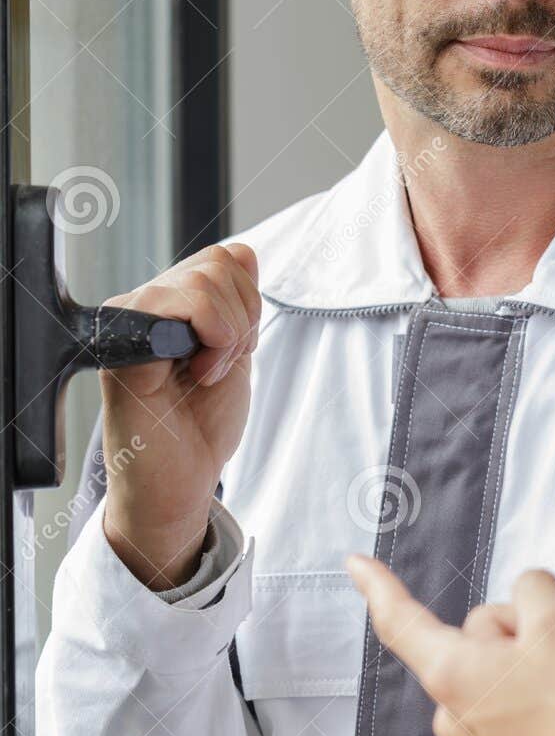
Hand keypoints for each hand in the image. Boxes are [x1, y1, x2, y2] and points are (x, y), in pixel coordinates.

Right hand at [99, 242, 260, 589]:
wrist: (179, 483)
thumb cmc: (200, 426)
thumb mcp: (234, 351)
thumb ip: (236, 302)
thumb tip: (244, 252)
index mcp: (165, 302)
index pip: (223, 257)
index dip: (247, 303)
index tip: (235, 349)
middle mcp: (140, 304)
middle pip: (218, 263)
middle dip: (242, 319)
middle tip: (220, 365)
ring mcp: (128, 321)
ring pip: (206, 280)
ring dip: (228, 335)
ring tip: (206, 372)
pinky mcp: (125, 346)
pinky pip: (183, 306)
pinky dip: (214, 342)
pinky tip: (199, 376)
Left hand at [346, 560, 554, 735]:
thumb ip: (534, 590)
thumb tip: (530, 600)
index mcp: (450, 672)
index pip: (401, 620)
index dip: (378, 585)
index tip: (353, 563)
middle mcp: (454, 710)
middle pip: (483, 635)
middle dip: (534, 623)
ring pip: (508, 667)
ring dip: (551, 654)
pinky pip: (522, 704)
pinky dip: (553, 690)